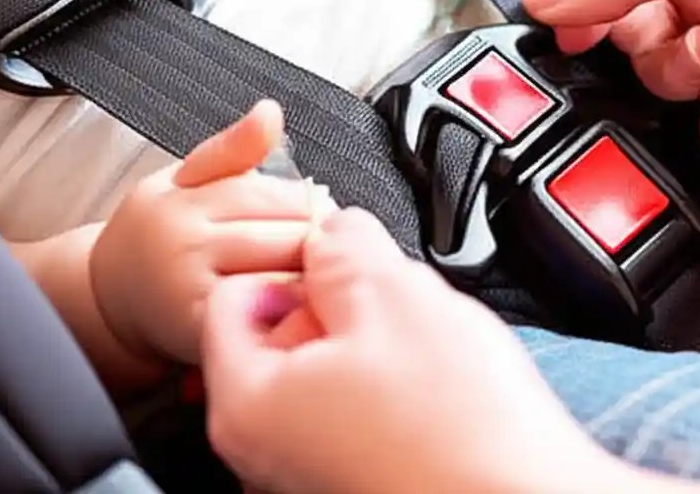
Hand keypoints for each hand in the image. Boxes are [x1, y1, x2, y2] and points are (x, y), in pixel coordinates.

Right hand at [90, 101, 334, 364]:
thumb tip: (270, 111)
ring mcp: (195, 292)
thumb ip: (233, 149)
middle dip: (312, 243)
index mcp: (186, 200)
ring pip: (288, 277)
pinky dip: (289, 313)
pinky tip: (285, 308)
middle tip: (316, 251)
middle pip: (290, 236)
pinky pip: (272, 318)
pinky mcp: (206, 335)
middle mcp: (186, 245)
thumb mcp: (186, 179)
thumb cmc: (158, 236)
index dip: (308, 206)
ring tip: (305, 278)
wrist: (108, 302)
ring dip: (309, 280)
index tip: (312, 216)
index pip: (279, 195)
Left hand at [200, 208, 636, 493]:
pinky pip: (360, 414)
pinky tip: (438, 399)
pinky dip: (394, 394)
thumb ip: (343, 243)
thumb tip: (331, 231)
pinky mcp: (356, 485)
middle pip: (281, 336)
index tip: (347, 273)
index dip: (299, 268)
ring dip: (377, 351)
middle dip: (344, 311)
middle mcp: (264, 454)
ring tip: (428, 364)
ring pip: (330, 373)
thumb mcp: (395, 293)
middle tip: (400, 319)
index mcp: (247, 404)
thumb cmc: (464, 431)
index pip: (235, 294)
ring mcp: (309, 476)